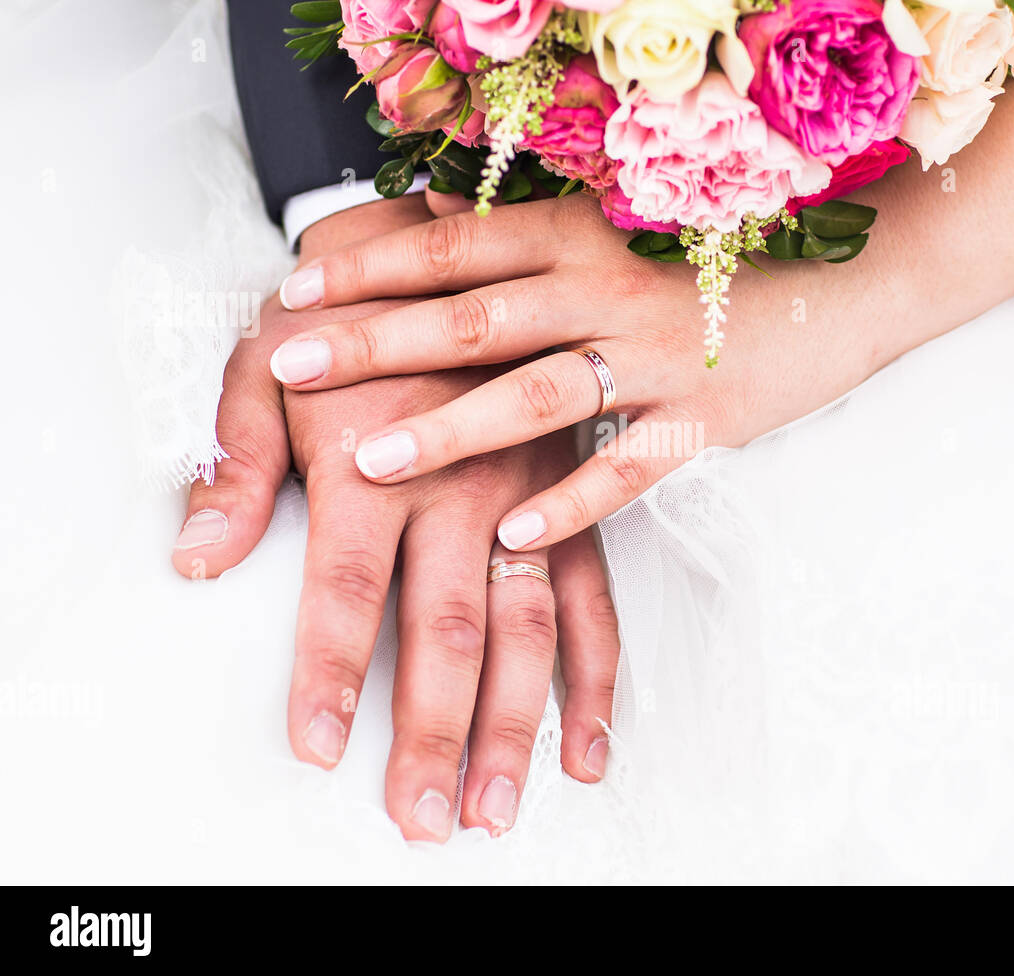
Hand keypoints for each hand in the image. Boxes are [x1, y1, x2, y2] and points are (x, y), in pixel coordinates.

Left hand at [172, 198, 618, 840]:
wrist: (460, 230)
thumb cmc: (354, 298)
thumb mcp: (267, 362)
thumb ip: (236, 460)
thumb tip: (197, 557)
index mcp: (376, 456)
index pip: (341, 593)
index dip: (327, 678)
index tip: (319, 752)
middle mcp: (465, 479)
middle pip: (447, 627)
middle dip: (435, 730)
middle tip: (427, 816)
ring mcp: (532, 480)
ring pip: (531, 619)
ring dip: (520, 719)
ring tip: (505, 798)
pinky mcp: (578, 477)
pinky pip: (597, 579)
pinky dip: (595, 659)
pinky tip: (588, 730)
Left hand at [260, 0, 1013, 555]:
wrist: (860, 273)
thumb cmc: (734, 245)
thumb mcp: (634, 222)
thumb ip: (543, 237)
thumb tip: (444, 230)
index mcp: (585, 230)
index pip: (453, 244)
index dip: (367, 265)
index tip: (292, 291)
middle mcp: (609, 287)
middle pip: (471, 316)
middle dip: (374, 343)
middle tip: (292, 368)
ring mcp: (657, 358)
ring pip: (535, 394)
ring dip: (449, 429)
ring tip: (372, 460)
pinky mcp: (703, 421)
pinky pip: (623, 470)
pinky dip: (565, 504)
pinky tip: (508, 539)